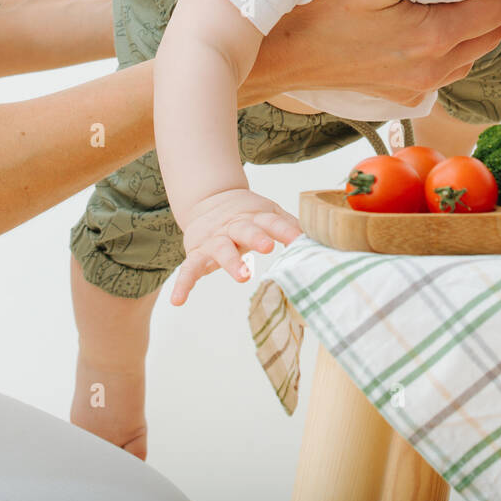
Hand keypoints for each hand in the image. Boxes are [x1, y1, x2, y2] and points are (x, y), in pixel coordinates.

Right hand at [170, 189, 301, 305]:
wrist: (210, 200)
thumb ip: (290, 226)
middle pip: (245, 230)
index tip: (300, 239)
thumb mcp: (270, 214)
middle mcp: (235, 226)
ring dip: (230, 262)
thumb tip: (322, 239)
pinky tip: (178, 301)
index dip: (286, 230)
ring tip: (243, 276)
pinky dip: (182, 285)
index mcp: (256, 217)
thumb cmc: (249, 215)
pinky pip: (187, 269)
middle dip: (256, 238)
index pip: (273, 221)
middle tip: (268, 247)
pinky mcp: (197, 253)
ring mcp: (215, 240)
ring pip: (221, 249)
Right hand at [244, 0, 500, 107]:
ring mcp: (420, 88)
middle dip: (492, 10)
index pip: (495, 14)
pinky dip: (449, 55)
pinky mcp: (405, 98)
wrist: (288, 57)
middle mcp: (434, 69)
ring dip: (472, 33)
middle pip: (490, 38)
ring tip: (454, 6)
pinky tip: (428, 34)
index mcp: (433, 37)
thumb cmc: (326, 14)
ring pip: (470, 58)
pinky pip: (445, 75)